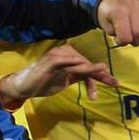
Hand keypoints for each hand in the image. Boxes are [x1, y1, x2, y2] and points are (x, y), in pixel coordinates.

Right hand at [0, 44, 114, 109]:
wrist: (24, 86)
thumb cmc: (45, 82)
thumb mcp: (66, 79)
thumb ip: (80, 75)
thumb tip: (97, 73)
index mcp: (68, 56)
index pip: (87, 64)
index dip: (100, 74)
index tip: (113, 82)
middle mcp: (64, 52)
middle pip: (86, 63)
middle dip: (100, 74)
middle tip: (114, 82)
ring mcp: (57, 56)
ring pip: (79, 62)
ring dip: (92, 70)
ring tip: (104, 77)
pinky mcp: (50, 61)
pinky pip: (66, 62)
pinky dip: (77, 64)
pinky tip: (87, 69)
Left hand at [96, 0, 138, 45]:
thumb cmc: (108, 12)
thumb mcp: (105, 25)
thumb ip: (117, 34)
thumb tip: (130, 39)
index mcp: (119, 12)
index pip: (126, 36)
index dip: (122, 42)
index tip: (119, 39)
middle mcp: (133, 6)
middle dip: (135, 40)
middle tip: (130, 38)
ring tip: (138, 34)